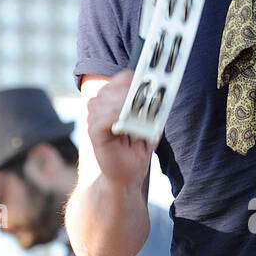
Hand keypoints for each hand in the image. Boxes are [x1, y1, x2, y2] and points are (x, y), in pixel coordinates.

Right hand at [85, 70, 157, 188]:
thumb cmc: (137, 150)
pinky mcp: (93, 132)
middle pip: (113, 87)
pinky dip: (115, 117)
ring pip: (106, 100)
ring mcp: (95, 118)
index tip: (150, 86)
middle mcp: (102, 106)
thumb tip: (161, 97)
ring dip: (124, 104)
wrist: (126, 175)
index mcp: (114, 101)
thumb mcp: (150, 128)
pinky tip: (126, 123)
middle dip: (131, 92)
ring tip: (140, 114)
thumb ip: (153, 112)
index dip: (135, 80)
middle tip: (147, 100)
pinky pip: (102, 118)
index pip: (122, 79)